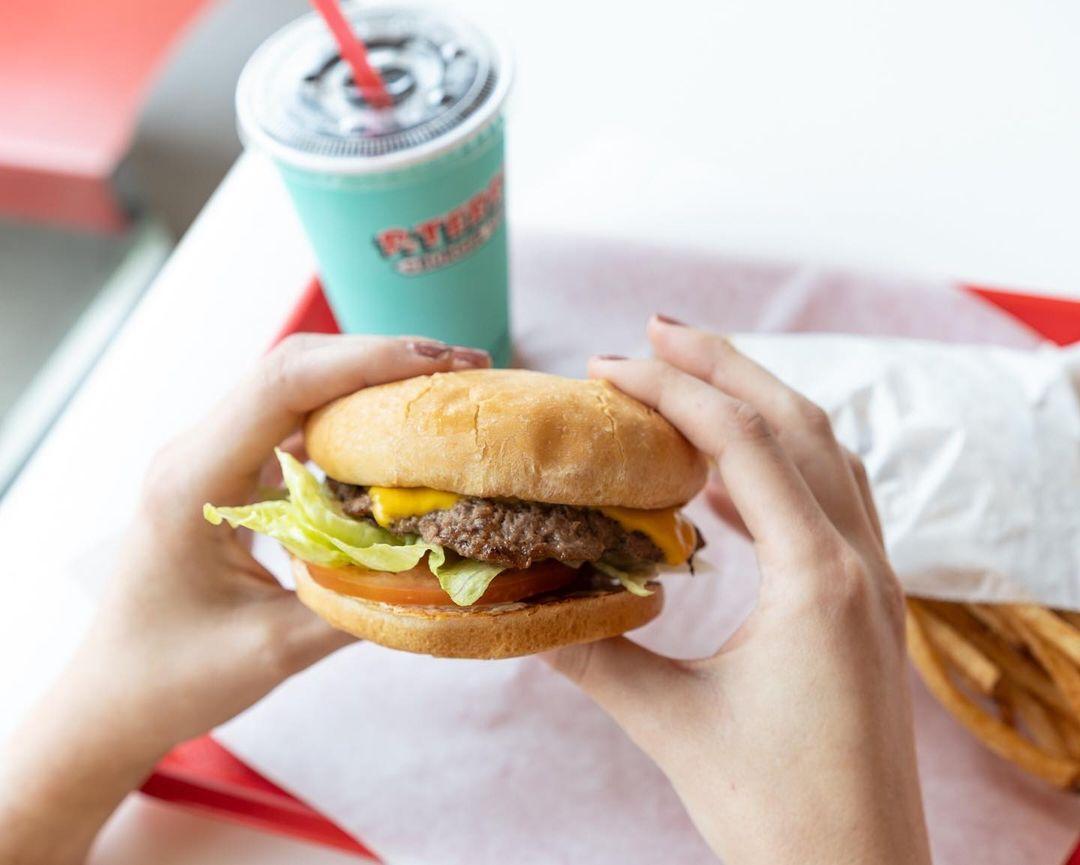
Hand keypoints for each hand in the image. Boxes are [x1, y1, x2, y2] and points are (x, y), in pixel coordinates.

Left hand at [0, 334, 490, 864]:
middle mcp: (195, 451)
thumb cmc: (176, 678)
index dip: (366, 362)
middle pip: (292, 367)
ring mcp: (209, 457)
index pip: (282, 385)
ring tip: (441, 389)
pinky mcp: (227, 472)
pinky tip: (394, 433)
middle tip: (463, 367)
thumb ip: (361, 605)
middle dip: (380, 358)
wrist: (113, 698)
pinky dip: (349, 417)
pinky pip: (291, 422)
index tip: (441, 363)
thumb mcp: (275, 650)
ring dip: (367, 379)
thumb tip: (447, 569)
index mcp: (194, 481)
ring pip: (294, 386)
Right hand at [547, 317, 930, 864]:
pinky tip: (726, 479)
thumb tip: (520, 608)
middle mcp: (859, 564)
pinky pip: (831, 500)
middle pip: (800, 422)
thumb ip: (594, 655)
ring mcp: (874, 583)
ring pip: (826, 454)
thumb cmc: (780, 816)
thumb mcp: (672, 726)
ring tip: (689, 382)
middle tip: (654, 329)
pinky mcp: (868, 605)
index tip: (605, 366)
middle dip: (725, 365)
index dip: (671, 390)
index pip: (744, 442)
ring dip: (759, 405)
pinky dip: (779, 464)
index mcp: (818, 579)